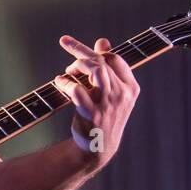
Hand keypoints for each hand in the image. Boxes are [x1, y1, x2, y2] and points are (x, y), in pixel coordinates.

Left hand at [52, 35, 140, 167]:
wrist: (99, 148)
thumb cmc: (104, 116)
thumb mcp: (112, 93)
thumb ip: (108, 67)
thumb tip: (102, 41)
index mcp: (130, 87)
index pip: (114, 58)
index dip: (95, 50)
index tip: (77, 47)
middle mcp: (122, 94)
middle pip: (102, 62)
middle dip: (81, 55)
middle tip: (67, 56)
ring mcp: (108, 104)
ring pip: (95, 70)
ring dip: (78, 65)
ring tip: (68, 71)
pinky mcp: (93, 114)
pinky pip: (77, 90)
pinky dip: (66, 83)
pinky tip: (59, 82)